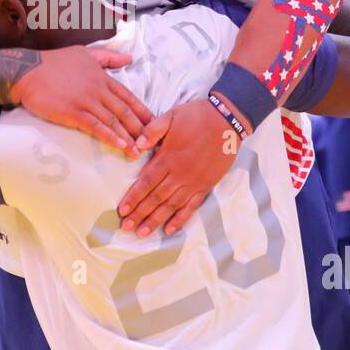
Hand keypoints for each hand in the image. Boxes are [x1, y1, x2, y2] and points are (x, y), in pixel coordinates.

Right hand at [10, 45, 153, 153]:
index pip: (128, 96)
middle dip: (139, 129)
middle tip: (150, 143)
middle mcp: (98, 89)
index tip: (154, 124)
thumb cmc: (54, 62)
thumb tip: (129, 57)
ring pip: (113, 121)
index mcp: (102, 77)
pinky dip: (109, 136)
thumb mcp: (84, 53)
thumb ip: (108, 57)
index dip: (142, 112)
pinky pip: (95, 127)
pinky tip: (119, 145)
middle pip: (124, 111)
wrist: (27, 71)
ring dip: (127, 137)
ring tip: (137, 152)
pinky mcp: (72, 112)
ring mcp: (86, 101)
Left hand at [119, 98, 236, 236]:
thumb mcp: (170, 116)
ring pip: (171, 205)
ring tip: (142, 233)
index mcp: (168, 157)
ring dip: (155, 220)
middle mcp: (180, 174)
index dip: (133, 197)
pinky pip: (191, 206)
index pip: (146, 182)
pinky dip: (180, 219)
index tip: (122, 210)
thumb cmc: (197, 116)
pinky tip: (170, 230)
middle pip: (156, 198)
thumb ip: (152, 130)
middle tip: (126, 227)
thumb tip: (135, 145)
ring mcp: (194, 182)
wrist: (228, 120)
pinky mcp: (206, 185)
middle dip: (140, 213)